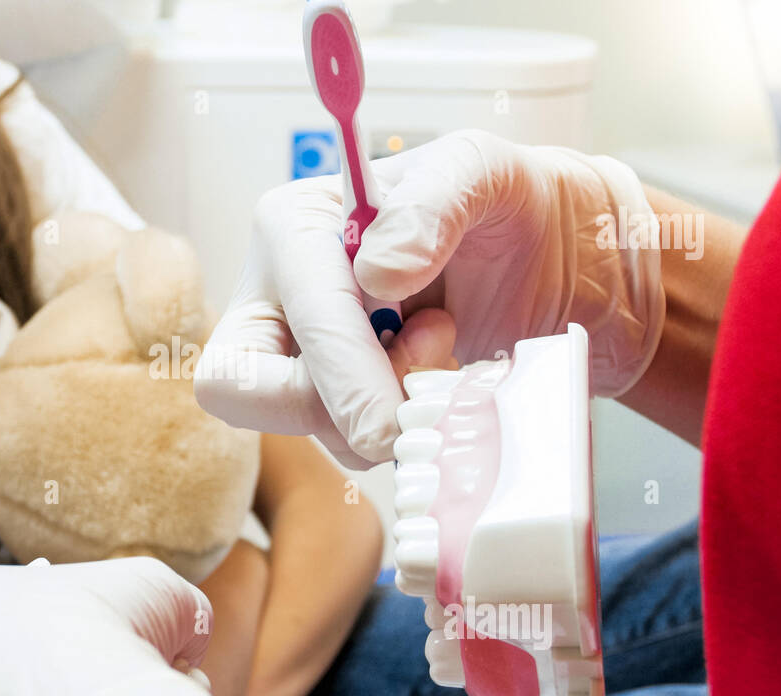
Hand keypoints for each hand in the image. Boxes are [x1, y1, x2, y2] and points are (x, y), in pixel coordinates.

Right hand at [195, 129, 663, 466]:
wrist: (539, 258)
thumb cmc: (500, 206)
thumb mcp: (482, 170)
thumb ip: (433, 201)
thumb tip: (378, 273)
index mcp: (291, 226)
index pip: (295, 317)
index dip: (345, 374)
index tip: (403, 407)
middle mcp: (275, 292)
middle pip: (241, 386)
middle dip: (332, 408)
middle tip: (412, 390)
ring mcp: (294, 350)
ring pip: (295, 425)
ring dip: (377, 413)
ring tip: (438, 352)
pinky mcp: (326, 394)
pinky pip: (336, 440)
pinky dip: (389, 427)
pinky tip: (429, 378)